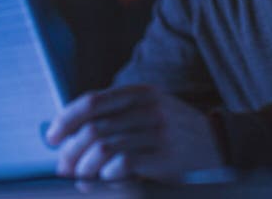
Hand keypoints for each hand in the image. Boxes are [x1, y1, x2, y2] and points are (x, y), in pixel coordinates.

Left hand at [45, 84, 224, 180]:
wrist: (219, 145)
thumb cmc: (176, 132)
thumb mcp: (150, 111)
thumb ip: (117, 117)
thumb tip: (71, 137)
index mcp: (140, 92)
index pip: (92, 101)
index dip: (66, 119)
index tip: (52, 137)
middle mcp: (148, 107)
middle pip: (93, 126)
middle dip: (71, 149)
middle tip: (63, 166)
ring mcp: (158, 130)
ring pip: (104, 146)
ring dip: (85, 166)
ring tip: (81, 175)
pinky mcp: (165, 154)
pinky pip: (124, 162)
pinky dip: (108, 173)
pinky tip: (106, 178)